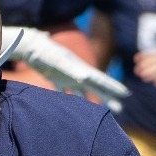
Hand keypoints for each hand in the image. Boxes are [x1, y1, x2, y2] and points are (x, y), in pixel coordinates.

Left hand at [7, 27, 126, 101]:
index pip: (100, 79)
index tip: (125, 93)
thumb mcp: (59, 61)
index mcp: (80, 68)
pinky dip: (69, 100)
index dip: (112, 86)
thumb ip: (72, 69)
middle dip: (107, 97)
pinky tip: (71, 108)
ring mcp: (67, 76)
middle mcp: (77, 72)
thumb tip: (85, 78)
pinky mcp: (56, 78)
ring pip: (82, 91)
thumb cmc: (45, 52)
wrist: (31, 45)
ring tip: (99, 110)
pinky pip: (65, 92)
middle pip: (95, 87)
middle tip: (120, 108)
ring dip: (90, 101)